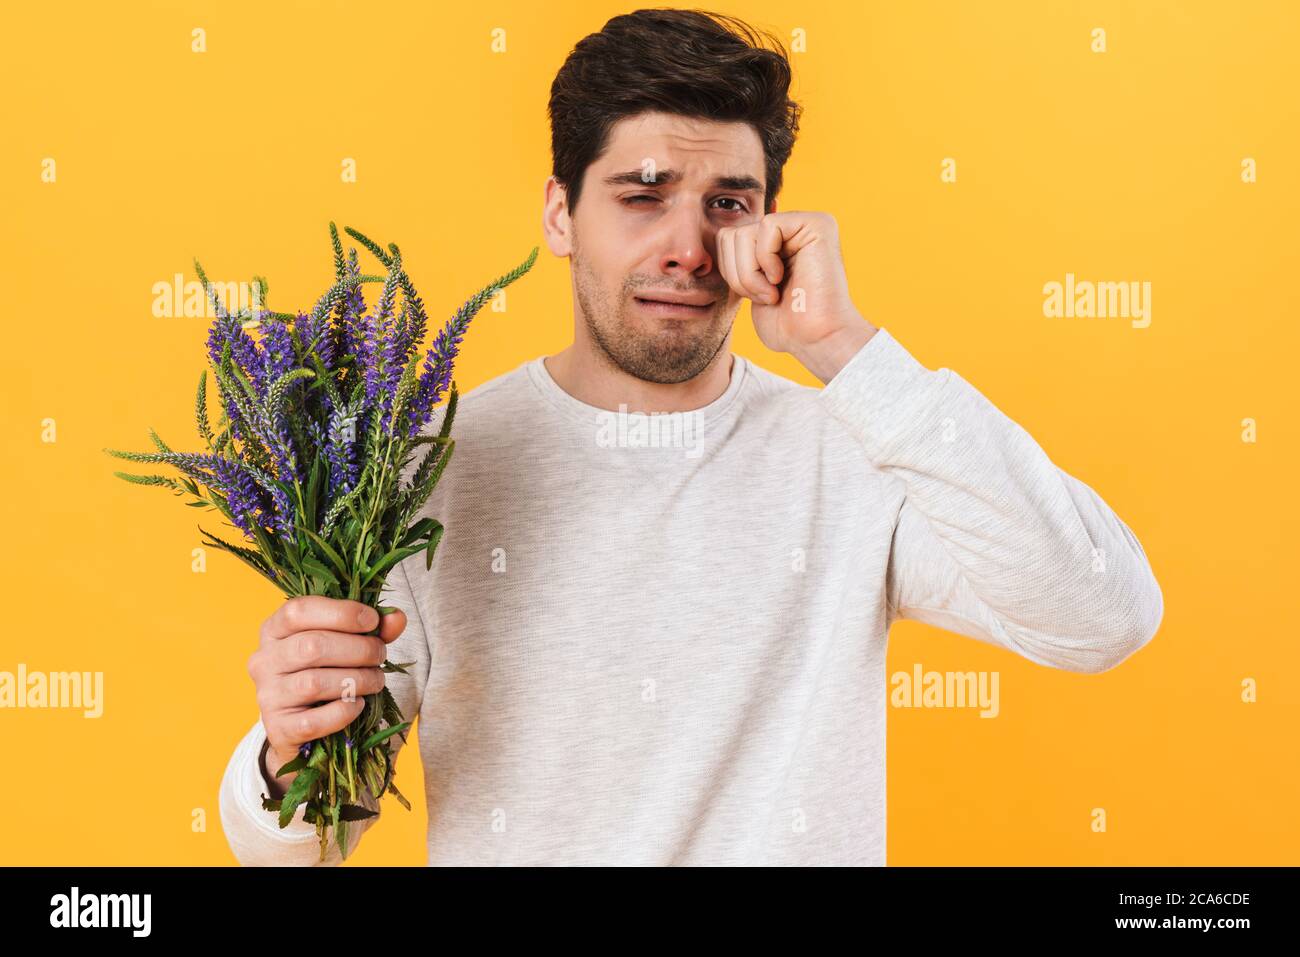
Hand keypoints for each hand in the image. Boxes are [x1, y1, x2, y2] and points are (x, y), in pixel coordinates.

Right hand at [246, 596, 407, 793]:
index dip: (341, 612)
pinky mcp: (279, 729)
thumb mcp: (344, 643)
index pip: (298, 611)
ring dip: (357, 680)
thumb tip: (396, 619)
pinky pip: (314, 721)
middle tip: (380, 655)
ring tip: (375, 680)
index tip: (372, 621)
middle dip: (358, 649)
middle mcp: (264, 661)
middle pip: (312, 646)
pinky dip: (343, 712)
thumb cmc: (325, 672)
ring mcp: (268, 696)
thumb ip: (371, 630)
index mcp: (274, 630)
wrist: (299, 726)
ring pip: (314, 683)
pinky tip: (358, 705)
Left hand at [716, 210, 876, 382]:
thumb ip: (739, 259)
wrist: (816, 340)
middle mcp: (792, 228)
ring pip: (744, 232)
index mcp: (776, 242)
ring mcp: (806, 223)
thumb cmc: (786, 325)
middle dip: (739, 274)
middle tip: (765, 296)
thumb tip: (725, 232)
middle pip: (731, 234)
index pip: (726, 240)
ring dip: (750, 273)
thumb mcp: (750, 288)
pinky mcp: (817, 223)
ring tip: (772, 293)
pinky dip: (766, 259)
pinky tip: (781, 279)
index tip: (756, 296)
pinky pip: (767, 226)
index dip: (730, 273)